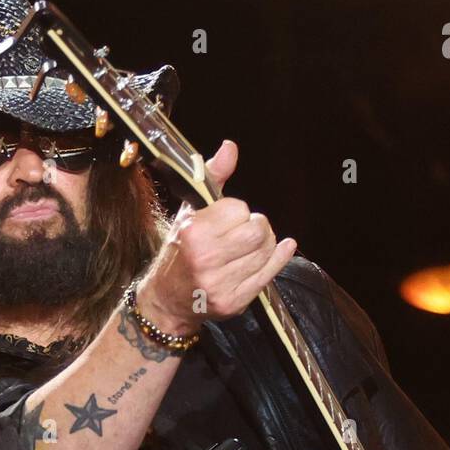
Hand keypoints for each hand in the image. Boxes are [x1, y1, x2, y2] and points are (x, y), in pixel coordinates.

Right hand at [136, 139, 297, 332]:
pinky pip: (269, 274)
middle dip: (257, 227)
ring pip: (266, 251)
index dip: (238, 212)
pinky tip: (283, 248)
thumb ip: (212, 178)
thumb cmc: (180, 251)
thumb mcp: (190, 212)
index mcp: (194, 232)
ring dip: (266, 244)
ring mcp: (220, 284)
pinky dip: (280, 258)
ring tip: (252, 245)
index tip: (228, 220)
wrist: (167, 300)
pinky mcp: (233, 302)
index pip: (239, 208)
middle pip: (258, 230)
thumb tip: (231, 148)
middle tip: (247, 231)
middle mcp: (206, 259)